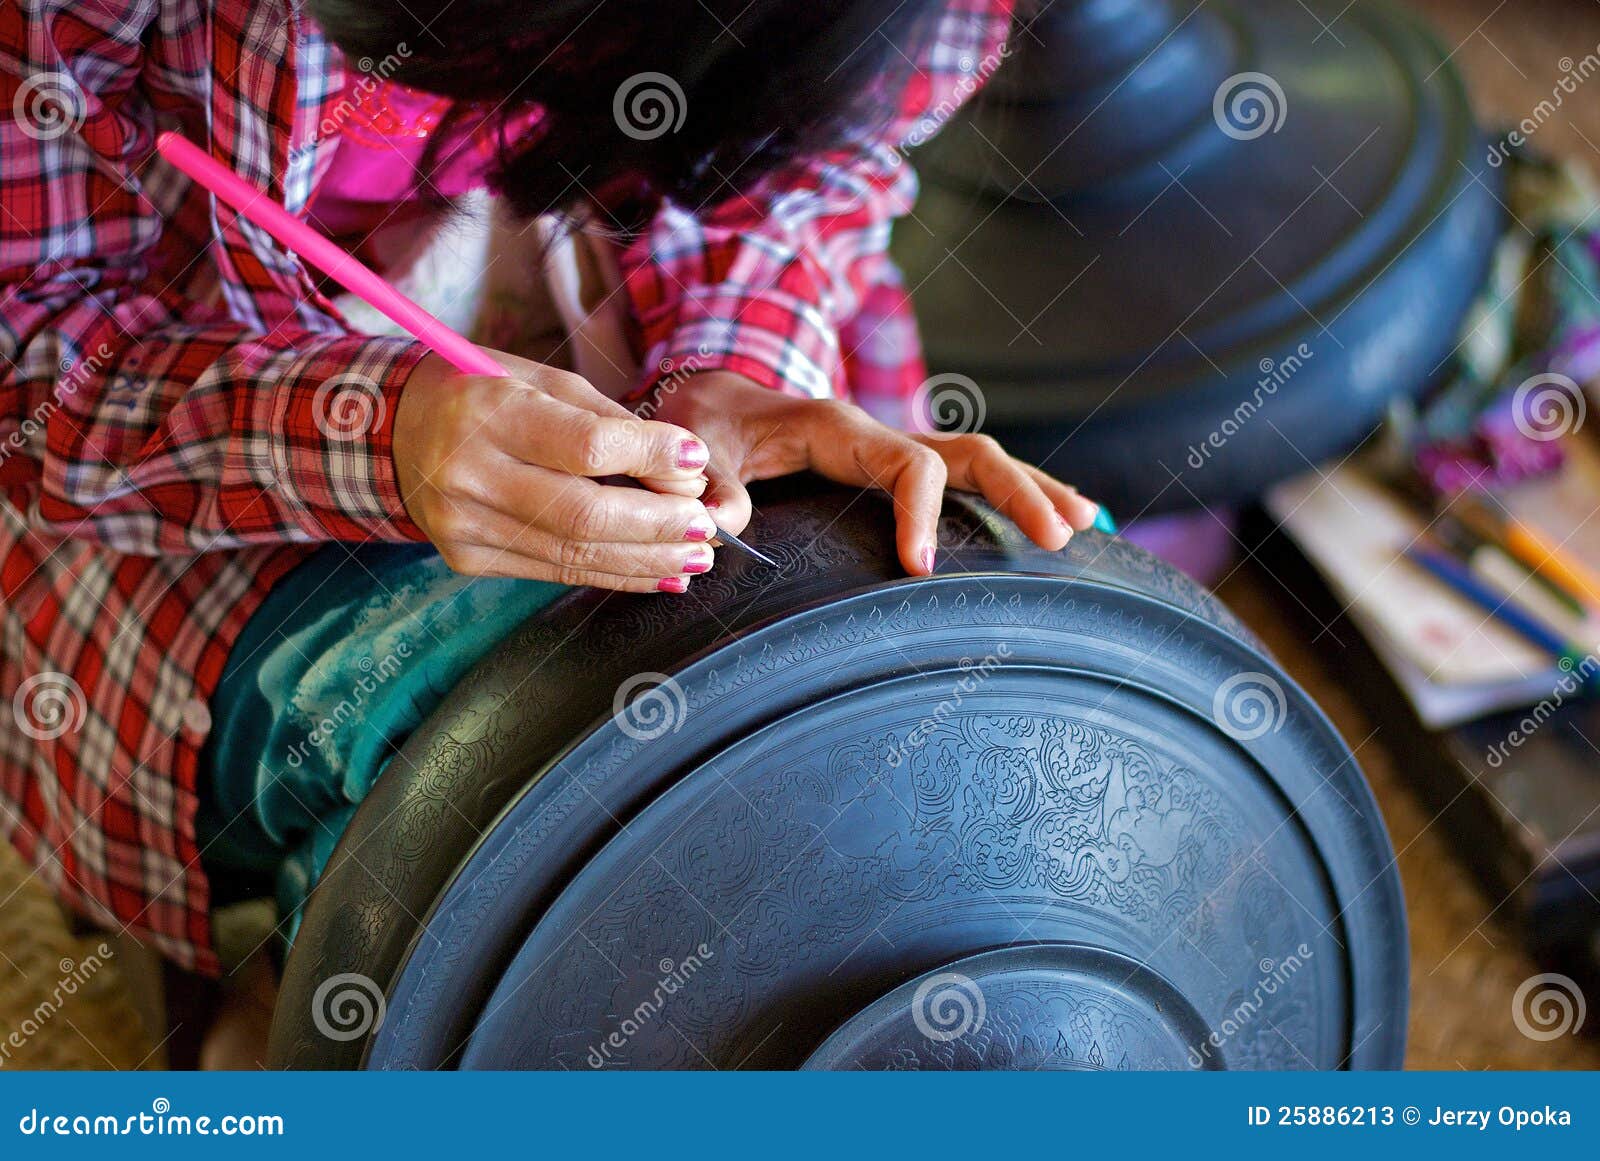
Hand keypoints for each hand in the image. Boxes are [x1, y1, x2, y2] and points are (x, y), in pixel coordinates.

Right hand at [392, 349, 719, 591]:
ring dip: (647, 560)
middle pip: (584, 514)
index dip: (651, 456)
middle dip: (658, 524)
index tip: (696, 459)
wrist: (394, 430)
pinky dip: (615, 574)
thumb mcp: (541, 381)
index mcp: (488, 411)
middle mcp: (469, 473)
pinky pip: (555, 572)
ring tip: (696, 556)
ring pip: (575, 553)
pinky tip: (658, 573)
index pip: (586, 446)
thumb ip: (612, 423)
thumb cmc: (483, 393)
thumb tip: (684, 471)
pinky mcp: (469, 558)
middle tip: (707, 528)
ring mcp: (464, 524)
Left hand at [648, 372, 1102, 575]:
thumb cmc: (705, 426)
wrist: (707, 401)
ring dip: (1034, 490)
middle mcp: (877, 435)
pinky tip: (1053, 522)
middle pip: (969, 452)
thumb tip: (723, 522)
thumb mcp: (699, 449)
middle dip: (1018, 492)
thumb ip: (712, 483)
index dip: (920, 510)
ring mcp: (893, 449)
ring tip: (1087, 527)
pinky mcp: (896, 470)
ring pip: (981, 461)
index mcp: (836, 428)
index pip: (904, 462)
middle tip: (1060, 540)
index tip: (920, 567)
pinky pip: (964, 478)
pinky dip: (1012, 495)